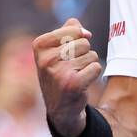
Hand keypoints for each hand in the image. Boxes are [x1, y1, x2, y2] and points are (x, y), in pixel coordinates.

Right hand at [34, 18, 101, 135]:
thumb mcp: (57, 49)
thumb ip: (68, 31)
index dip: (77, 38)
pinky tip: (82, 82)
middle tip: (71, 67)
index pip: (73, 29)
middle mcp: (46, 59)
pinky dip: (93, 74)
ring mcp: (59, 72)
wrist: (60, 107)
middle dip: (83, 53)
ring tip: (75, 74)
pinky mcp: (73, 84)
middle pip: (84, 42)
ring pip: (91, 55)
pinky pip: (96, 67)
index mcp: (39, 45)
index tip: (67, 52)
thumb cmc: (59, 72)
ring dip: (88, 64)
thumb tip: (85, 31)